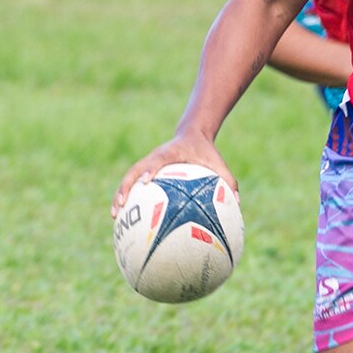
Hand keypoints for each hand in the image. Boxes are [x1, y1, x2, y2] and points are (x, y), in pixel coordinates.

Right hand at [114, 132, 230, 213]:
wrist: (192, 135)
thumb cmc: (206, 151)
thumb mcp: (218, 163)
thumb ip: (228, 180)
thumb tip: (237, 201)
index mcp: (169, 153)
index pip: (157, 161)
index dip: (151, 170)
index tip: (147, 182)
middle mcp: (154, 158)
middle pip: (133, 171)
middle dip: (125, 188)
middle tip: (120, 207)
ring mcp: (147, 163)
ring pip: (128, 179)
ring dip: (120, 195)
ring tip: (115, 216)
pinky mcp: (145, 170)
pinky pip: (133, 185)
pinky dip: (127, 198)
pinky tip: (125, 217)